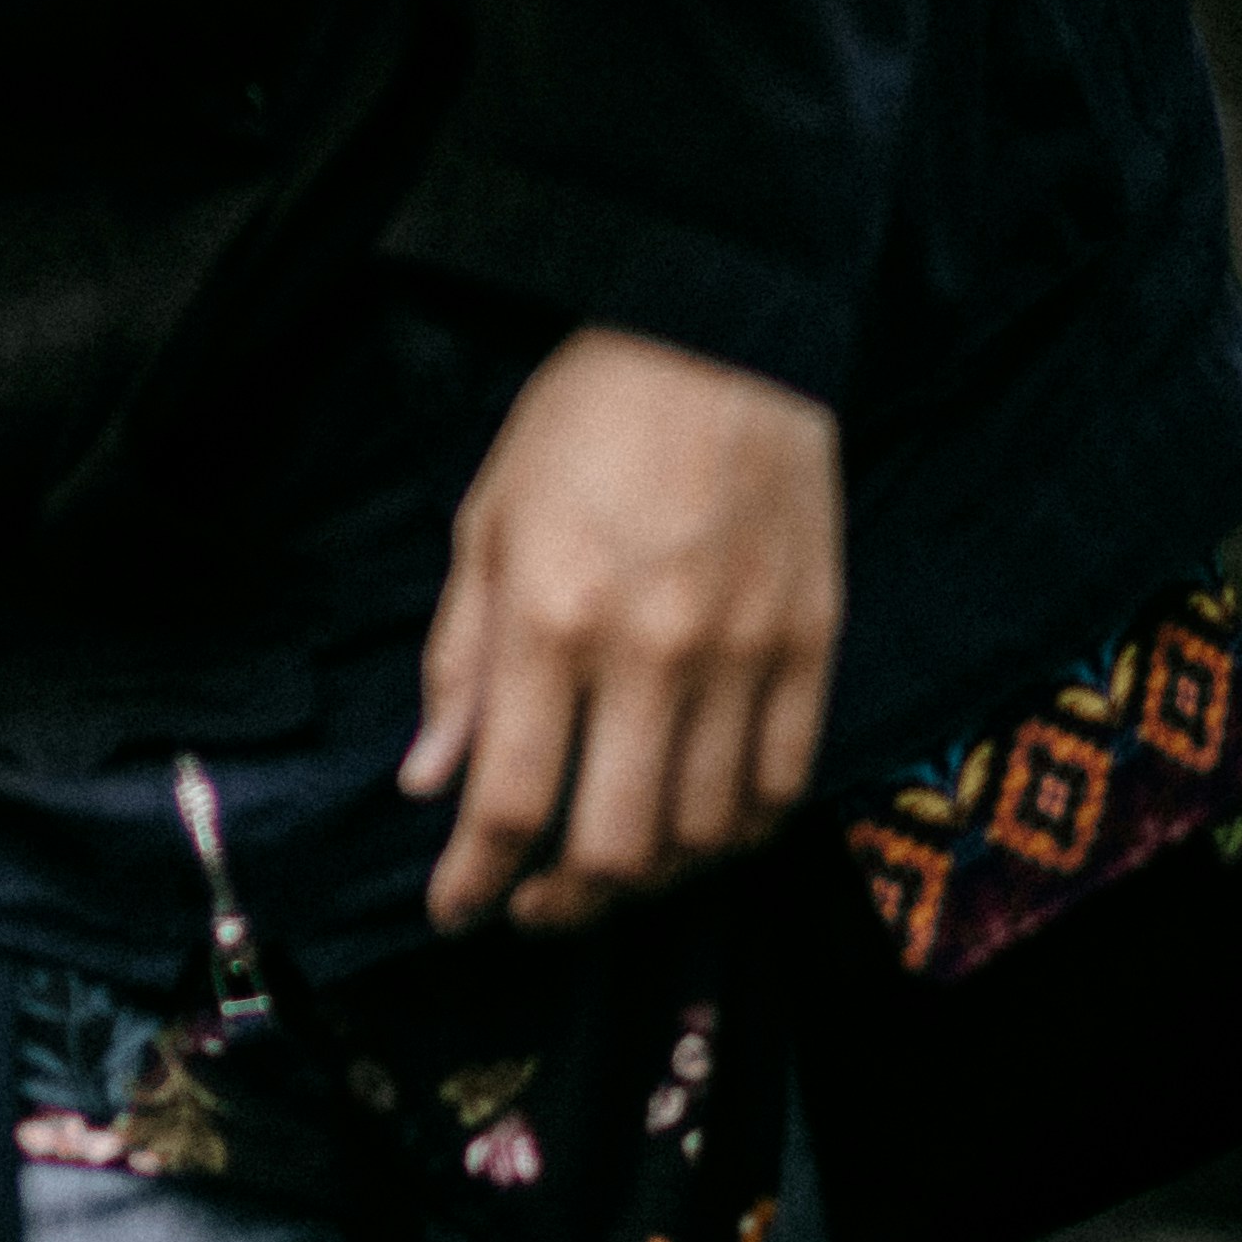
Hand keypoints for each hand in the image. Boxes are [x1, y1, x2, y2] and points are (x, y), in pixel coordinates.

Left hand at [403, 328, 844, 936]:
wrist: (719, 331)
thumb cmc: (582, 423)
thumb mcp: (485, 526)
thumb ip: (458, 661)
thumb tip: (429, 781)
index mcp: (551, 619)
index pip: (511, 802)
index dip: (475, 881)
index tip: (455, 910)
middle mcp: (653, 651)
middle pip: (616, 847)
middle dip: (563, 904)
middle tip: (533, 907)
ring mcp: (745, 651)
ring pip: (706, 832)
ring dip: (652, 874)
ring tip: (612, 865)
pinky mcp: (813, 640)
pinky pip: (784, 782)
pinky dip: (739, 829)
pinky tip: (699, 826)